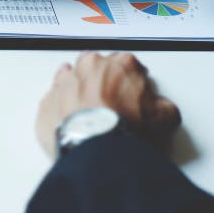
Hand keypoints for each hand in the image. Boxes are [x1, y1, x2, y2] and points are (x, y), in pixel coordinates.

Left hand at [36, 52, 180, 156]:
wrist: (95, 148)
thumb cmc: (125, 129)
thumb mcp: (165, 118)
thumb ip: (163, 106)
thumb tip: (162, 111)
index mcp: (121, 64)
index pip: (129, 64)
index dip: (133, 81)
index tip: (134, 95)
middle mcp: (90, 66)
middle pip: (97, 66)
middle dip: (103, 81)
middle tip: (111, 103)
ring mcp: (66, 82)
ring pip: (71, 77)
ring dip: (78, 90)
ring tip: (88, 111)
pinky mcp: (48, 102)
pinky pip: (54, 100)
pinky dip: (61, 108)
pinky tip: (70, 121)